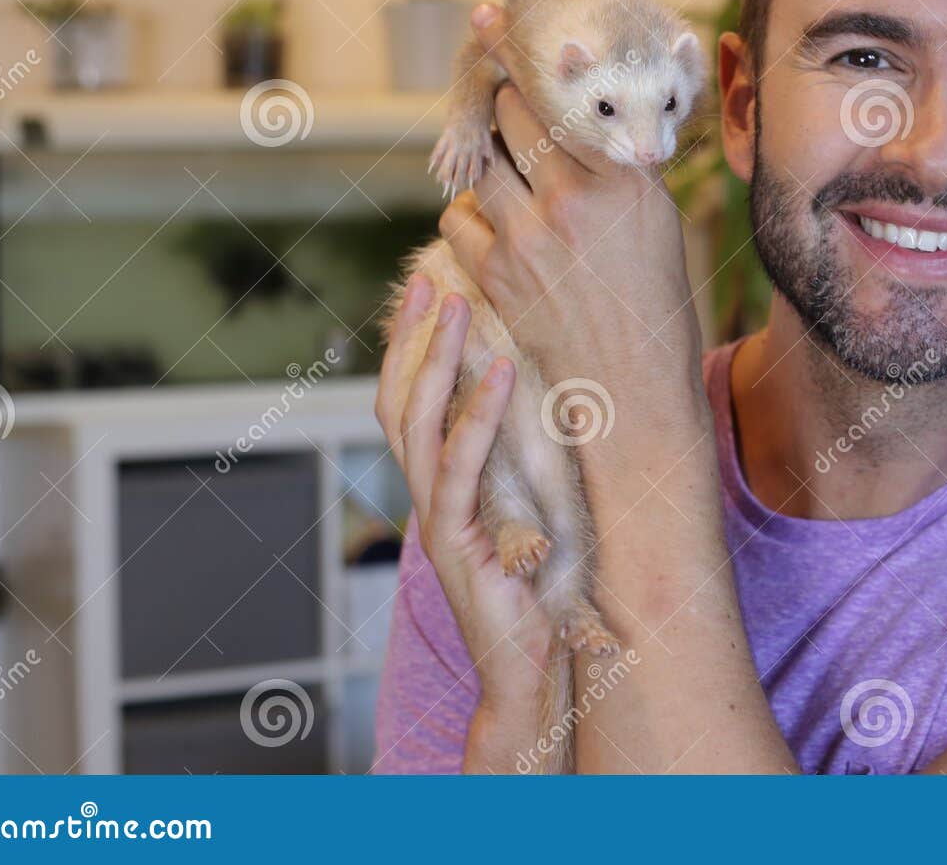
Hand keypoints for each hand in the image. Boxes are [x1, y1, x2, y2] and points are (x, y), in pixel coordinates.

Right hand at [375, 272, 550, 769]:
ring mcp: (437, 520)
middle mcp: (426, 498)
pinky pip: (462, 468)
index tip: (425, 286)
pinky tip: (502, 372)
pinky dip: (479, 415)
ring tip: (458, 304)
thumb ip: (519, 460)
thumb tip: (548, 393)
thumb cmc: (537, 588)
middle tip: (430, 277)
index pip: (406, 401)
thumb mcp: (525, 508)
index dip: (409, 345)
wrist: (531, 668)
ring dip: (437, 359)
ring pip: (417, 425)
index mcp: (437, 486)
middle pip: (397, 402)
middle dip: (413, 336)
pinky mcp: (461, 543)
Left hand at [438, 3, 707, 437]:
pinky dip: (469, 212)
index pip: (558, 94)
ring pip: (479, 163)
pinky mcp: (496, 274)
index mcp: (623, 178)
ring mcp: (527, 237)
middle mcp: (573, 199)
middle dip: (501, 104)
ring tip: (505, 170)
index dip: (519, 53)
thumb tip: (587, 111)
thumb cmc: (656, 299)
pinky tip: (495, 223)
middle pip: (508, 118)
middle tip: (503, 99)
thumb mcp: (658, 218)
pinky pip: (457, 217)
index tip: (491, 17)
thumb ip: (620, 163)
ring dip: (485, 158)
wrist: (634, 387)